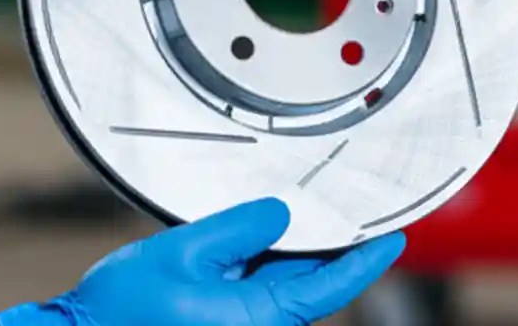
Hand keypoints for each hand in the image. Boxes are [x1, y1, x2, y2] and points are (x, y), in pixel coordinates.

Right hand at [0, 198, 405, 325]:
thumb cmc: (121, 312)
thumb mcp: (184, 252)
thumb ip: (240, 228)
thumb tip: (282, 214)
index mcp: (259, 317)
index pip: (332, 284)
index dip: (368, 258)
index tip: (395, 236)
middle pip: (312, 279)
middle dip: (330, 243)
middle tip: (353, 203)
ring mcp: (240, 325)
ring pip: (286, 280)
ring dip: (297, 247)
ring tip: (310, 205)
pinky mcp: (222, 319)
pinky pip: (259, 285)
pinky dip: (267, 257)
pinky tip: (265, 229)